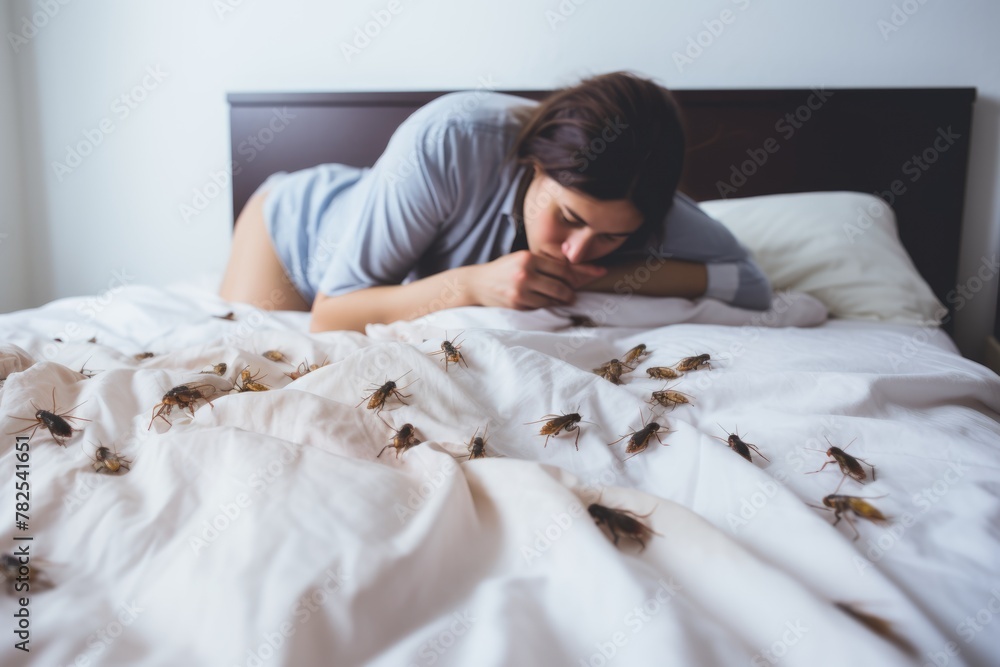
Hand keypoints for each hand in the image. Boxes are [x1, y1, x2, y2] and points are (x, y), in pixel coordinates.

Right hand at [465, 250, 606, 309]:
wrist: (477, 284)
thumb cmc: (504, 270)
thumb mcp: (522, 259)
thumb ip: (545, 262)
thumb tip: (576, 269)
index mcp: (528, 258)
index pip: (562, 268)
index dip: (581, 273)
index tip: (599, 273)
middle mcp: (525, 274)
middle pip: (561, 286)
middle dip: (570, 292)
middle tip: (571, 295)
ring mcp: (520, 291)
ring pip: (552, 300)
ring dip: (560, 301)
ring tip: (561, 299)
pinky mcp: (517, 305)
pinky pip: (541, 308)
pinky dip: (547, 306)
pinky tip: (544, 302)